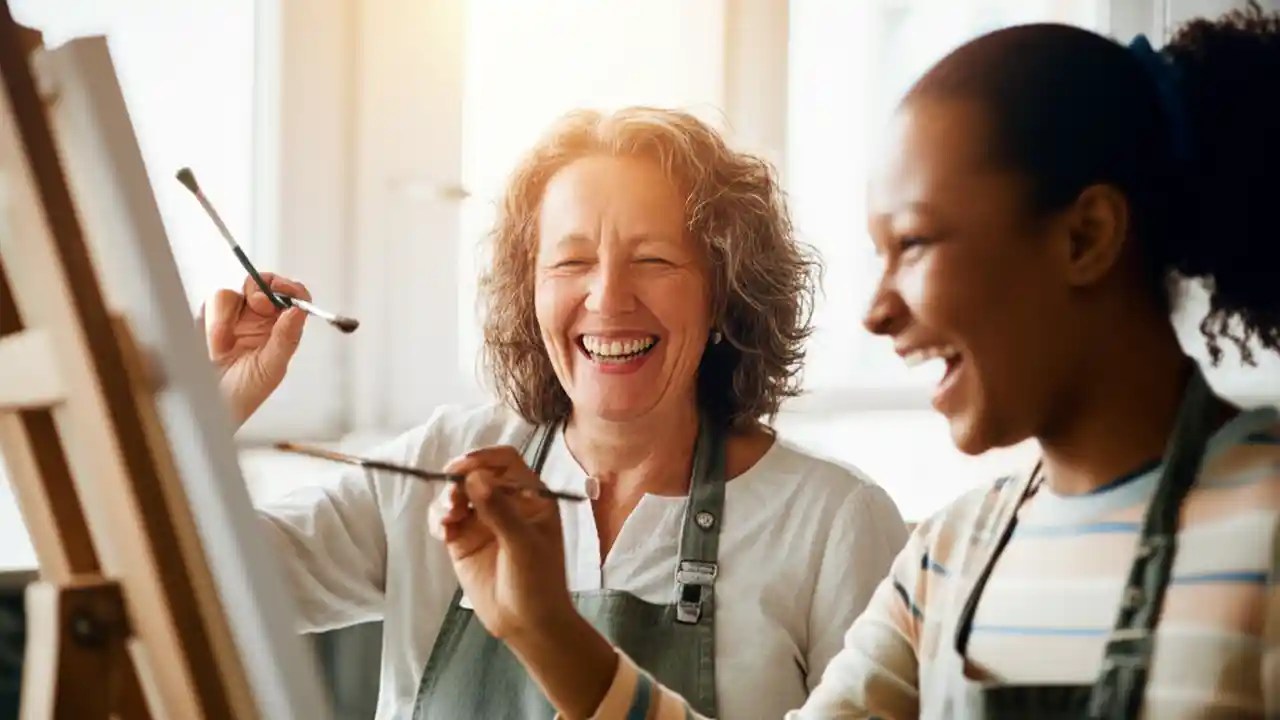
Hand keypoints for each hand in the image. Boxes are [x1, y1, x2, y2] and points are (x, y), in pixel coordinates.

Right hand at [198, 273, 309, 426]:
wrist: (210, 407)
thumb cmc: (245, 394)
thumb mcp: (271, 367)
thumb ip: (285, 337)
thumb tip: (298, 310)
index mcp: (281, 328)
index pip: (293, 296)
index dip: (290, 288)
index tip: (283, 290)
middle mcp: (259, 319)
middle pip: (263, 283)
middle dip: (260, 288)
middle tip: (258, 304)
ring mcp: (233, 317)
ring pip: (232, 293)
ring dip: (227, 315)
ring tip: (224, 346)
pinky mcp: (208, 319)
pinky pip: (210, 304)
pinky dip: (212, 322)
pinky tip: (213, 346)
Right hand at [431, 446, 574, 639]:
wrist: (528, 625)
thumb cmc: (538, 582)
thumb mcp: (523, 544)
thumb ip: (499, 510)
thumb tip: (474, 477)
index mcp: (530, 496)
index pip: (505, 461)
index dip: (484, 458)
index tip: (463, 468)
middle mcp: (505, 502)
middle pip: (475, 474)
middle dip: (459, 481)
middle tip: (452, 498)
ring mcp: (482, 521)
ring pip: (456, 495)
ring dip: (446, 500)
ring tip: (448, 519)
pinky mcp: (463, 540)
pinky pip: (445, 519)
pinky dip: (439, 519)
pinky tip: (442, 531)